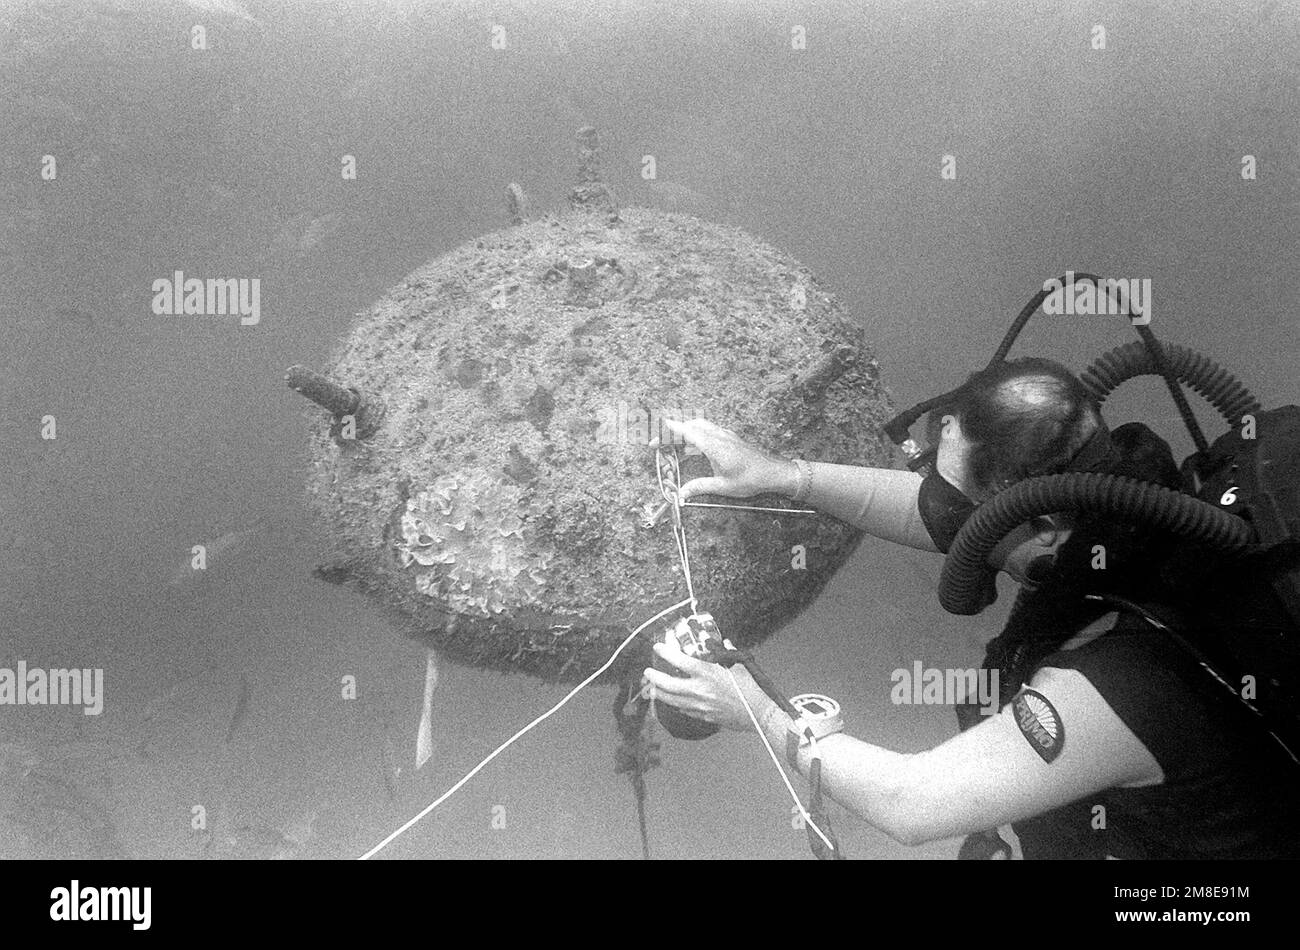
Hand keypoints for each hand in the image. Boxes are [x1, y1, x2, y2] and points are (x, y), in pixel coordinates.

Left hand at [643, 637, 774, 732]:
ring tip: (652, 688)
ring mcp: (700, 705)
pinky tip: (673, 701)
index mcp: (708, 673)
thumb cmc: (750, 690)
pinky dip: (676, 704)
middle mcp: (700, 690)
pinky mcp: (703, 716)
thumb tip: (724, 642)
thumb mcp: (739, 666)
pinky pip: (684, 710)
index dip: (666, 653)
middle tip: (648, 672)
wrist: (757, 714)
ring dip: (660, 693)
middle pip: (669, 684)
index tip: (658, 647)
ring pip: (672, 700)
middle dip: (655, 678)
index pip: (680, 661)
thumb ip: (728, 653)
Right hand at [659, 418, 796, 501]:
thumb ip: (699, 487)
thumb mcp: (723, 487)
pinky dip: (694, 434)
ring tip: (672, 446)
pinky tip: (692, 447)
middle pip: (690, 425)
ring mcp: (725, 434)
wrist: (773, 472)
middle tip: (658, 445)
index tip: (656, 434)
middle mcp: (719, 436)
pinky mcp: (729, 437)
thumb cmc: (751, 479)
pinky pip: (708, 429)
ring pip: (699, 425)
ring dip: (683, 431)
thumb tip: (681, 493)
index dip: (669, 431)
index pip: (687, 432)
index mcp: (714, 446)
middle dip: (672, 432)